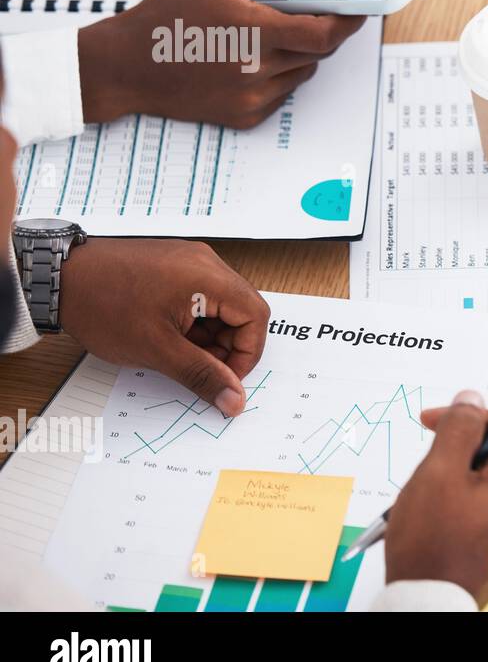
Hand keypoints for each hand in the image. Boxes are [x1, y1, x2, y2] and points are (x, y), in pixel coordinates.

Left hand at [59, 239, 269, 415]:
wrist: (58, 278)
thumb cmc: (102, 306)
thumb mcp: (157, 349)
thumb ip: (202, 375)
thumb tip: (234, 400)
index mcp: (208, 276)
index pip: (256, 316)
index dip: (247, 353)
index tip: (225, 377)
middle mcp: (205, 262)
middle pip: (242, 309)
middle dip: (227, 346)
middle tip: (200, 368)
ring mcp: (189, 261)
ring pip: (221, 305)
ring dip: (210, 336)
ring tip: (177, 353)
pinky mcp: (173, 265)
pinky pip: (201, 296)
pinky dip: (195, 321)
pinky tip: (169, 336)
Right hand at [77, 0, 363, 128]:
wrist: (124, 67)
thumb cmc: (165, 15)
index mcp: (254, 32)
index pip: (325, 34)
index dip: (348, 22)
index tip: (359, 10)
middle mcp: (258, 70)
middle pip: (318, 53)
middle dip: (323, 32)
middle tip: (313, 13)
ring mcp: (253, 97)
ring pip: (302, 72)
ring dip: (299, 52)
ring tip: (265, 33)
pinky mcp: (246, 116)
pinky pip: (282, 92)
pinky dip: (278, 74)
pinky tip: (247, 58)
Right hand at [384, 390, 487, 605]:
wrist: (427, 605)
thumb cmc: (431, 544)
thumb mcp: (439, 473)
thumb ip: (457, 430)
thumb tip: (472, 399)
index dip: (464, 419)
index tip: (430, 421)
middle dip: (452, 455)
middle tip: (424, 471)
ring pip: (480, 483)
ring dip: (450, 481)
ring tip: (423, 501)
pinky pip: (478, 509)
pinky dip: (454, 504)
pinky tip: (431, 519)